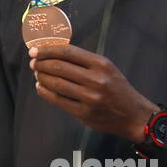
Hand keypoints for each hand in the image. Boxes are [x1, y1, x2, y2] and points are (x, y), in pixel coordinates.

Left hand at [28, 43, 157, 142]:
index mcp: (101, 64)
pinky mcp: (84, 113)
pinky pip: (58, 100)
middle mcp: (96, 80)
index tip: (34, 50)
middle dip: (41, 64)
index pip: (67, 52)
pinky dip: (45, 92)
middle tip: (33, 63)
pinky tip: (41, 87)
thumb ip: (83, 61)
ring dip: (42, 77)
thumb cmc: (117, 88)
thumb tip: (54, 52)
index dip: (47, 50)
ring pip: (56, 84)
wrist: (134, 115)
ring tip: (37, 74)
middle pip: (59, 67)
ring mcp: (90, 98)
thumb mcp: (106, 68)